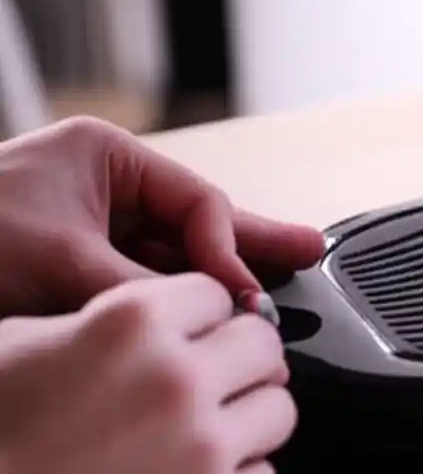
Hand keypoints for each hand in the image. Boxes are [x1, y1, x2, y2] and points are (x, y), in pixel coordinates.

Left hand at [0, 116, 324, 316]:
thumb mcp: (63, 264)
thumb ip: (149, 288)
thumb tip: (220, 315)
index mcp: (102, 157)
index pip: (195, 201)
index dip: (225, 252)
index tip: (243, 298)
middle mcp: (101, 188)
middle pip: (195, 220)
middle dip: (250, 242)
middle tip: (309, 251)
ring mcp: (88, 228)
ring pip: (171, 255)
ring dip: (215, 279)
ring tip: (275, 289)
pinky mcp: (72, 268)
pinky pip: (140, 282)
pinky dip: (173, 301)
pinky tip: (213, 314)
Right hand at [0, 274, 295, 473]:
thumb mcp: (23, 345)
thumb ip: (101, 319)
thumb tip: (158, 316)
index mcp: (133, 325)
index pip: (215, 294)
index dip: (200, 315)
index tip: (193, 331)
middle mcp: (179, 379)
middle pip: (264, 345)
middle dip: (240, 356)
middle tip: (216, 375)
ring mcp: (204, 447)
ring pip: (278, 408)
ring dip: (249, 414)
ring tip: (208, 427)